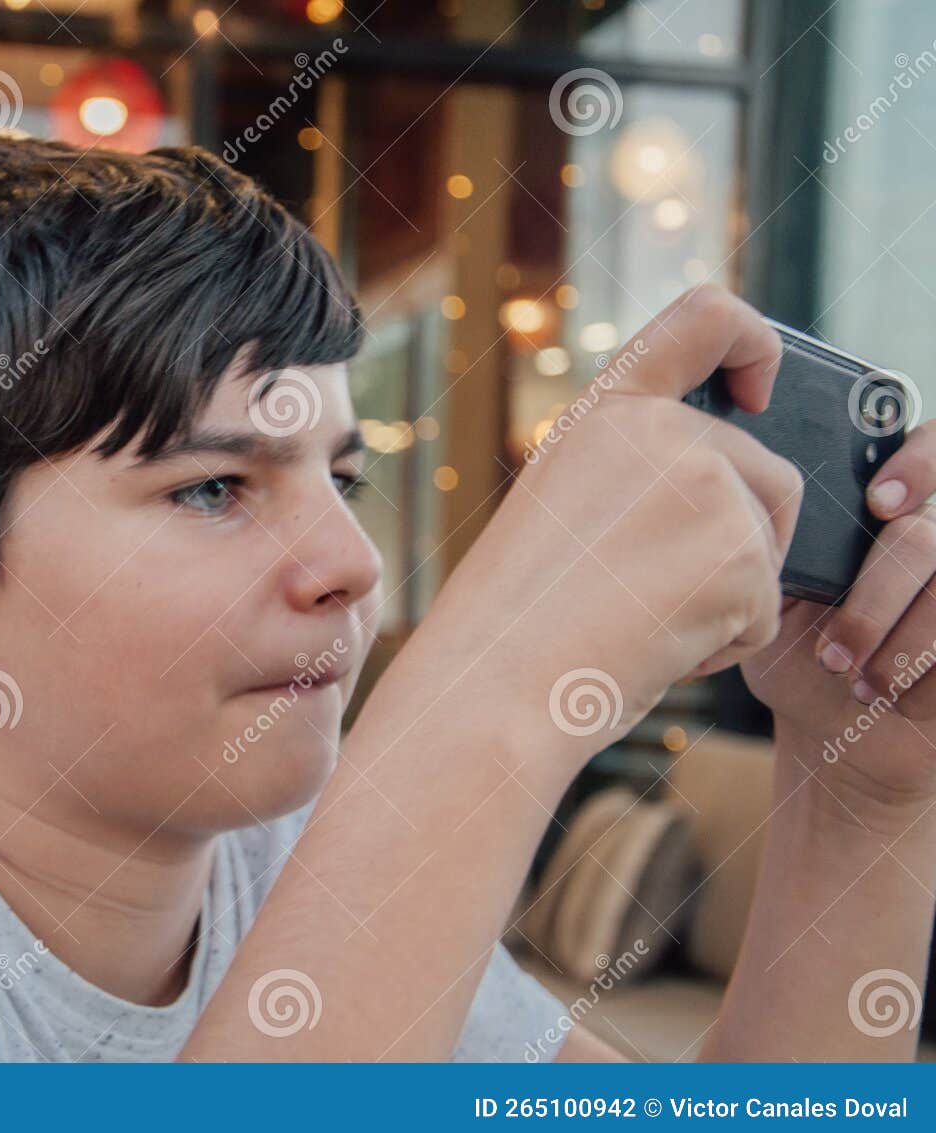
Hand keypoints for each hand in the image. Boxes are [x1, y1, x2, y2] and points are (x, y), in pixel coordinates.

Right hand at [422, 285, 803, 775]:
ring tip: (639, 619)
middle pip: (767, 473)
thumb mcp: (567, 506)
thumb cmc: (517, 617)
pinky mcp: (740, 554)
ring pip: (771, 545)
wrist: (492, 684)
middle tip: (652, 594)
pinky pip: (767, 610)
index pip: (706, 318)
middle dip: (742, 542)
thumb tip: (727, 487)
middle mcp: (661, 431)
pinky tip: (653, 647)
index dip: (756, 343)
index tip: (759, 392)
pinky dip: (723, 645)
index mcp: (606, 412)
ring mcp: (706, 486)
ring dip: (727, 597)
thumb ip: (640, 471)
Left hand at [743, 422, 935, 804]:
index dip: (919, 464)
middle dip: (871, 605)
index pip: (932, 449)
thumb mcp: (779, 604)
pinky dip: (925, 689)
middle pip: (923, 540)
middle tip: (832, 654)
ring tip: (859, 685)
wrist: (842, 728)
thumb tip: (755, 525)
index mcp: (891, 518)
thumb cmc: (804, 657)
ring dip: (897, 652)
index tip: (879, 502)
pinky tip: (899, 704)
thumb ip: (780, 560)